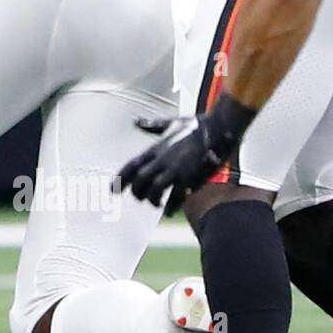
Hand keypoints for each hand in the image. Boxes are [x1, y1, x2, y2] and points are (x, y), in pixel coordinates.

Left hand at [117, 93, 257, 211]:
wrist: (219, 127)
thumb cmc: (197, 124)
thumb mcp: (171, 122)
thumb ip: (153, 125)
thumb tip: (137, 121)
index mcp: (156, 148)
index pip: (131, 166)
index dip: (120, 179)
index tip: (112, 191)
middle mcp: (162, 159)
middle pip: (140, 181)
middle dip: (137, 192)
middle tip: (140, 198)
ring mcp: (175, 169)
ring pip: (154, 189)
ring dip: (152, 199)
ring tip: (156, 203)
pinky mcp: (190, 177)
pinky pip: (175, 196)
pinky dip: (170, 206)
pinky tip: (169, 211)